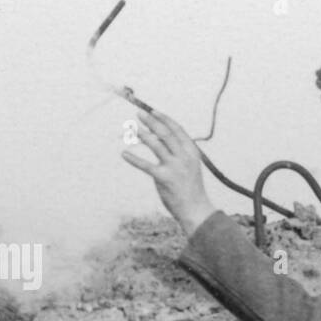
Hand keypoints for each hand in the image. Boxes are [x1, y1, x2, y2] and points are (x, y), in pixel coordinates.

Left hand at [121, 109, 215, 234]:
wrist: (195, 209)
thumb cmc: (191, 188)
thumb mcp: (189, 166)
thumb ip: (177, 152)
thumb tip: (158, 138)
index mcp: (192, 152)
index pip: (177, 130)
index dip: (165, 119)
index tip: (153, 111)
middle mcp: (184, 157)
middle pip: (165, 133)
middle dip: (151, 121)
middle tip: (139, 114)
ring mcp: (174, 167)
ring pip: (156, 145)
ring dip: (142, 135)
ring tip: (132, 128)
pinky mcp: (164, 178)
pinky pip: (146, 166)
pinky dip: (134, 159)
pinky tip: (124, 154)